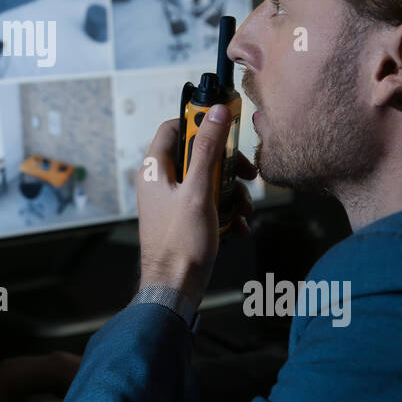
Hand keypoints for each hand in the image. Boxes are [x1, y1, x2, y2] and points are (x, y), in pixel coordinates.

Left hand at [135, 107, 255, 308]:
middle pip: (197, 155)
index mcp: (155, 169)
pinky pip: (209, 204)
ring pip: (208, 181)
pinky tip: (238, 227)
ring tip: (243, 209)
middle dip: (226, 165)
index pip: (173, 127)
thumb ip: (207, 149)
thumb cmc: (180, 243)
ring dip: (231, 192)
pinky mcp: (185, 219)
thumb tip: (216, 112)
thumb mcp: (198, 191)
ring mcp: (173, 201)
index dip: (199, 122)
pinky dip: (226, 212)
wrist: (175, 289)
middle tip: (246, 174)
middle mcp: (161, 182)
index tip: (225, 124)